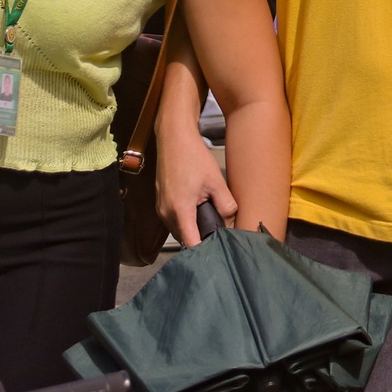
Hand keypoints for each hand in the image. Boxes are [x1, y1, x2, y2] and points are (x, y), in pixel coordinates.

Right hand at [156, 131, 235, 247]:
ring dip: (192, 230)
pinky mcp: (160, 202)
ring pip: (178, 230)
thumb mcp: (216, 181)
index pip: (190, 243)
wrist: (174, 139)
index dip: (203, 250)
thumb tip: (232, 221)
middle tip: (218, 237)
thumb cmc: (194, 158)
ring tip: (210, 224)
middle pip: (184, 238)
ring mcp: (160, 208)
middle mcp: (166, 213)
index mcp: (180, 210)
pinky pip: (173, 220)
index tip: (216, 252)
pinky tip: (198, 213)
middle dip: (200, 240)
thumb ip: (226, 204)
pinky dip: (185, 221)